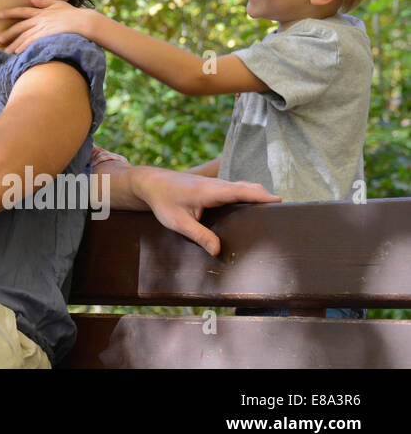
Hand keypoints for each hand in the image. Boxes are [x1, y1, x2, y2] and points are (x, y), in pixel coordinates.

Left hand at [0, 0, 93, 53]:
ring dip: (14, 44)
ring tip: (6, 51)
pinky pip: (31, 43)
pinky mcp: (46, 36)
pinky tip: (17, 53)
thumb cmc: (73, 13)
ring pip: (24, 37)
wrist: (83, 22)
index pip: (21, 11)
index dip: (9, 12)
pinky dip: (23, 47)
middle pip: (19, 27)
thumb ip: (44, 1)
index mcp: (41, 12)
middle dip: (8, 33)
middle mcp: (39, 20)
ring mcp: (42, 28)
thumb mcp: (58, 3)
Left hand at [131, 166, 280, 256]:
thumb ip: (198, 235)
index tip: (279, 201)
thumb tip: (218, 251)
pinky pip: (235, 188)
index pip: (241, 192)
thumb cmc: (162, 201)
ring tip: (273, 210)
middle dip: (265, 196)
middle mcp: (215, 184)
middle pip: (247, 188)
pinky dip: (247, 194)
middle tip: (284, 211)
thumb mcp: (177, 222)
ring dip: (257, 195)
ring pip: (242, 186)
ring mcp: (214, 183)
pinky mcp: (211, 186)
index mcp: (210, 191)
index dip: (260, 197)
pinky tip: (252, 206)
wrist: (150, 183)